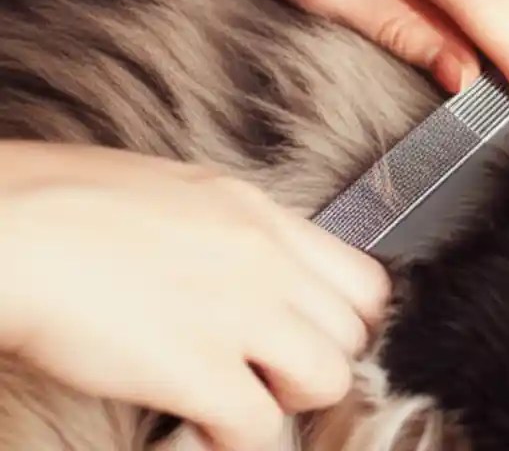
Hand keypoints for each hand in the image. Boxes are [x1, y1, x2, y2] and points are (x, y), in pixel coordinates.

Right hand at [0, 143, 390, 450]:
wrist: (12, 228)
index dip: (347, 321)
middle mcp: (266, 259)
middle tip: (270, 374)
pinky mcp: (199, 367)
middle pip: (352, 333)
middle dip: (318, 362)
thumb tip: (243, 264)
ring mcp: (240, 311)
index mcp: (260, 214)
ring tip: (239, 399)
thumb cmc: (62, 203)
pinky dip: (239, 440)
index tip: (312, 338)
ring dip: (288, 400)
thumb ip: (227, 230)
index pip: (363, 277)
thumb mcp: (176, 193)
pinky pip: (261, 426)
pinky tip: (201, 428)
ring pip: (328, 378)